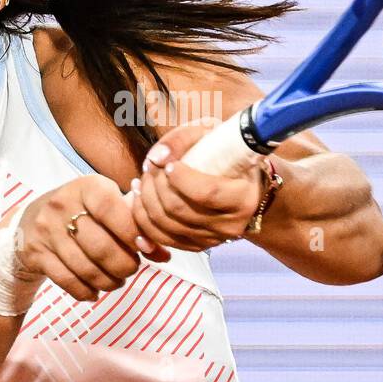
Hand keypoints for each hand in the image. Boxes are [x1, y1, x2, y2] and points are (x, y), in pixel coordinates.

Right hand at [14, 175, 170, 301]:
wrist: (30, 220)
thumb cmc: (82, 211)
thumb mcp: (106, 205)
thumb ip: (136, 224)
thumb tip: (164, 254)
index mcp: (87, 187)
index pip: (112, 210)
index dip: (132, 233)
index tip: (146, 249)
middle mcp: (63, 205)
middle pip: (101, 246)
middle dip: (124, 265)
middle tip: (131, 269)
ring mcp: (46, 230)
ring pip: (85, 267)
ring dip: (108, 281)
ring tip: (117, 281)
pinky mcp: (36, 253)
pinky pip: (66, 280)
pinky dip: (86, 291)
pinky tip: (95, 291)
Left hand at [131, 118, 264, 251]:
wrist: (239, 184)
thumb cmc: (227, 155)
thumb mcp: (211, 135)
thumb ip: (183, 139)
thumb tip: (156, 157)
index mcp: (242, 199)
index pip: (206, 193)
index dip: (181, 178)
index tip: (170, 164)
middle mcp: (229, 226)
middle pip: (178, 209)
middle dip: (156, 185)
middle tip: (151, 166)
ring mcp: (211, 240)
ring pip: (164, 224)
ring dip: (145, 198)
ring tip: (143, 178)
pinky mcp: (194, 246)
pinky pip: (159, 236)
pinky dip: (142, 216)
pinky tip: (140, 196)